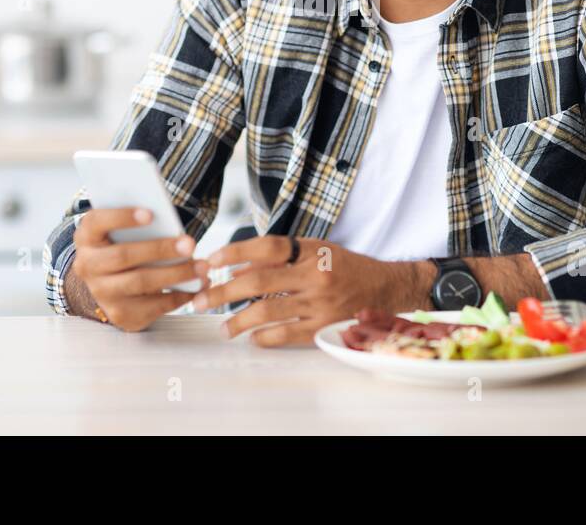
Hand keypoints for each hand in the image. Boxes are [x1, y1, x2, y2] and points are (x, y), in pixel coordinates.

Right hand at [70, 207, 208, 331]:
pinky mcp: (121, 314)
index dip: (122, 217)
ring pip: (140, 282)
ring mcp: (102, 293)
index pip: (97, 222)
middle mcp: (88, 266)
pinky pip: (153, 306)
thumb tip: (171, 224)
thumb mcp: (123, 232)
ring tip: (202, 267)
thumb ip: (140, 225)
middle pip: (123, 256)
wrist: (109, 284)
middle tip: (189, 244)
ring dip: (175, 274)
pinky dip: (179, 295)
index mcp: (87, 237)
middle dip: (160, 249)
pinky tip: (197, 286)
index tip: (151, 213)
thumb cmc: (125, 247)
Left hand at [192, 236, 419, 346]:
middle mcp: (315, 276)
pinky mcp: (324, 328)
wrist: (385, 288)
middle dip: (223, 292)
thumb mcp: (314, 250)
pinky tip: (253, 338)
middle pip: (259, 282)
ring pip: (268, 313)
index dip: (235, 252)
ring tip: (224, 327)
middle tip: (200, 299)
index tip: (211, 261)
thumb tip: (237, 269)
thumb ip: (279, 258)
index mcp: (311, 251)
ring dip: (239, 321)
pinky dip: (264, 338)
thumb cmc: (344, 266)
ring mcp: (320, 304)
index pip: (266, 247)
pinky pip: (286, 335)